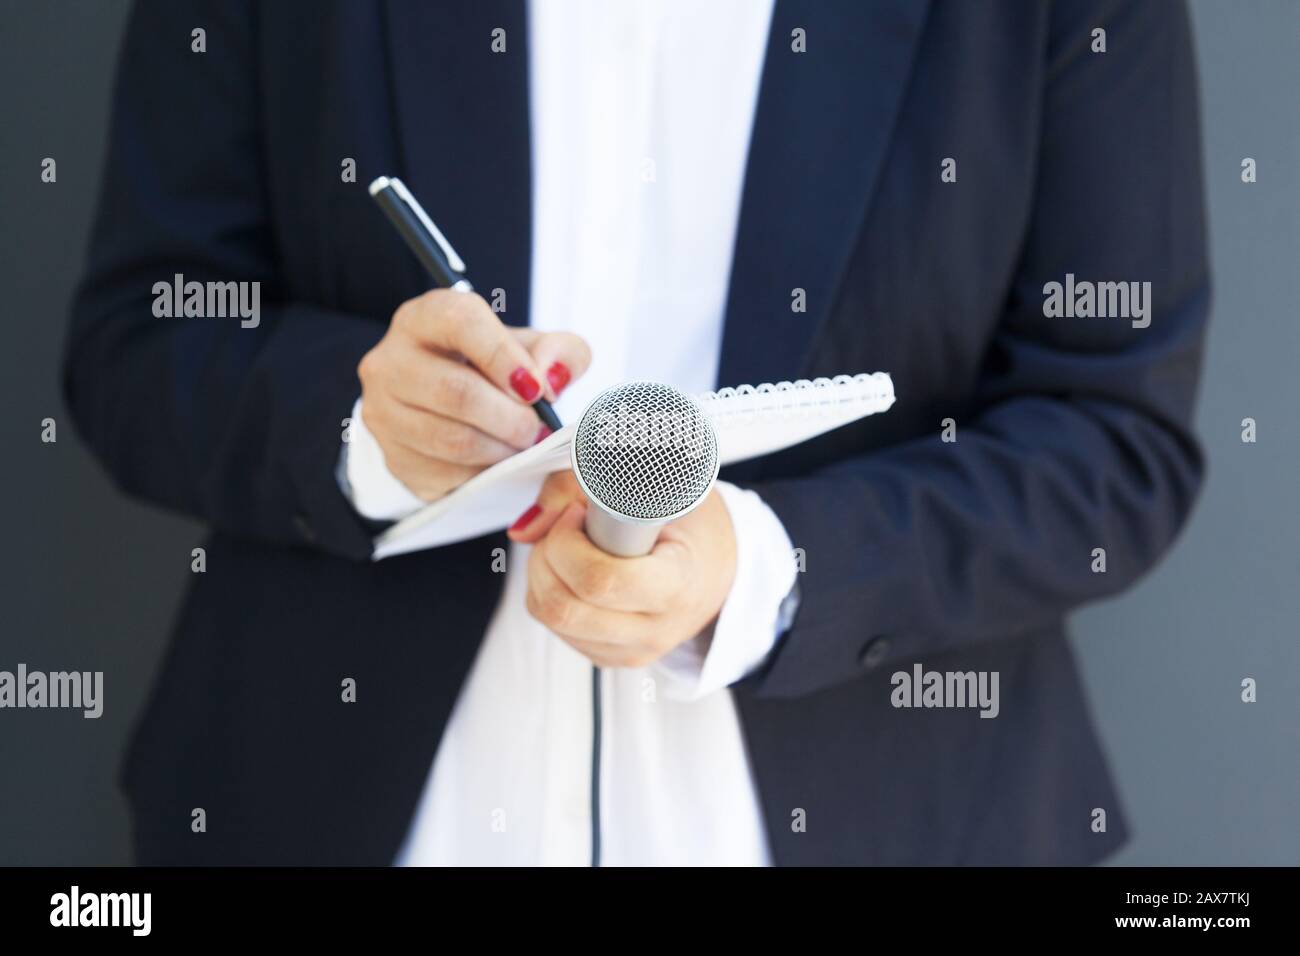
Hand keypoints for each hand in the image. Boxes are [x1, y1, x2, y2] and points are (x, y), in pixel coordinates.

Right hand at [357, 289, 589, 500]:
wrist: (452, 409)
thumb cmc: (493, 369)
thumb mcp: (532, 348)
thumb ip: (560, 351)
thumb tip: (550, 377)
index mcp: (426, 318)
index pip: (460, 322)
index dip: (503, 355)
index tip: (536, 388)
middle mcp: (391, 361)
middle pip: (456, 392)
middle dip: (512, 418)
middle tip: (539, 429)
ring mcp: (384, 413)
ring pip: (452, 440)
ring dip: (502, 450)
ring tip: (523, 446)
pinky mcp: (394, 459)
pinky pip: (447, 475)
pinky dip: (483, 474)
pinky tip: (496, 462)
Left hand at [508, 471, 737, 667]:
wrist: (718, 568)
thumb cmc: (693, 524)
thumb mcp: (658, 493)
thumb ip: (586, 492)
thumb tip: (525, 528)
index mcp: (677, 587)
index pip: (600, 581)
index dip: (571, 540)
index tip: (581, 510)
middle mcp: (654, 630)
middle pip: (563, 607)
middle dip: (546, 555)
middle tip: (565, 523)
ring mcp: (630, 651)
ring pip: (550, 617)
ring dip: (542, 571)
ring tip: (570, 542)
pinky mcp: (609, 657)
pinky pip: (554, 627)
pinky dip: (549, 590)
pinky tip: (575, 567)